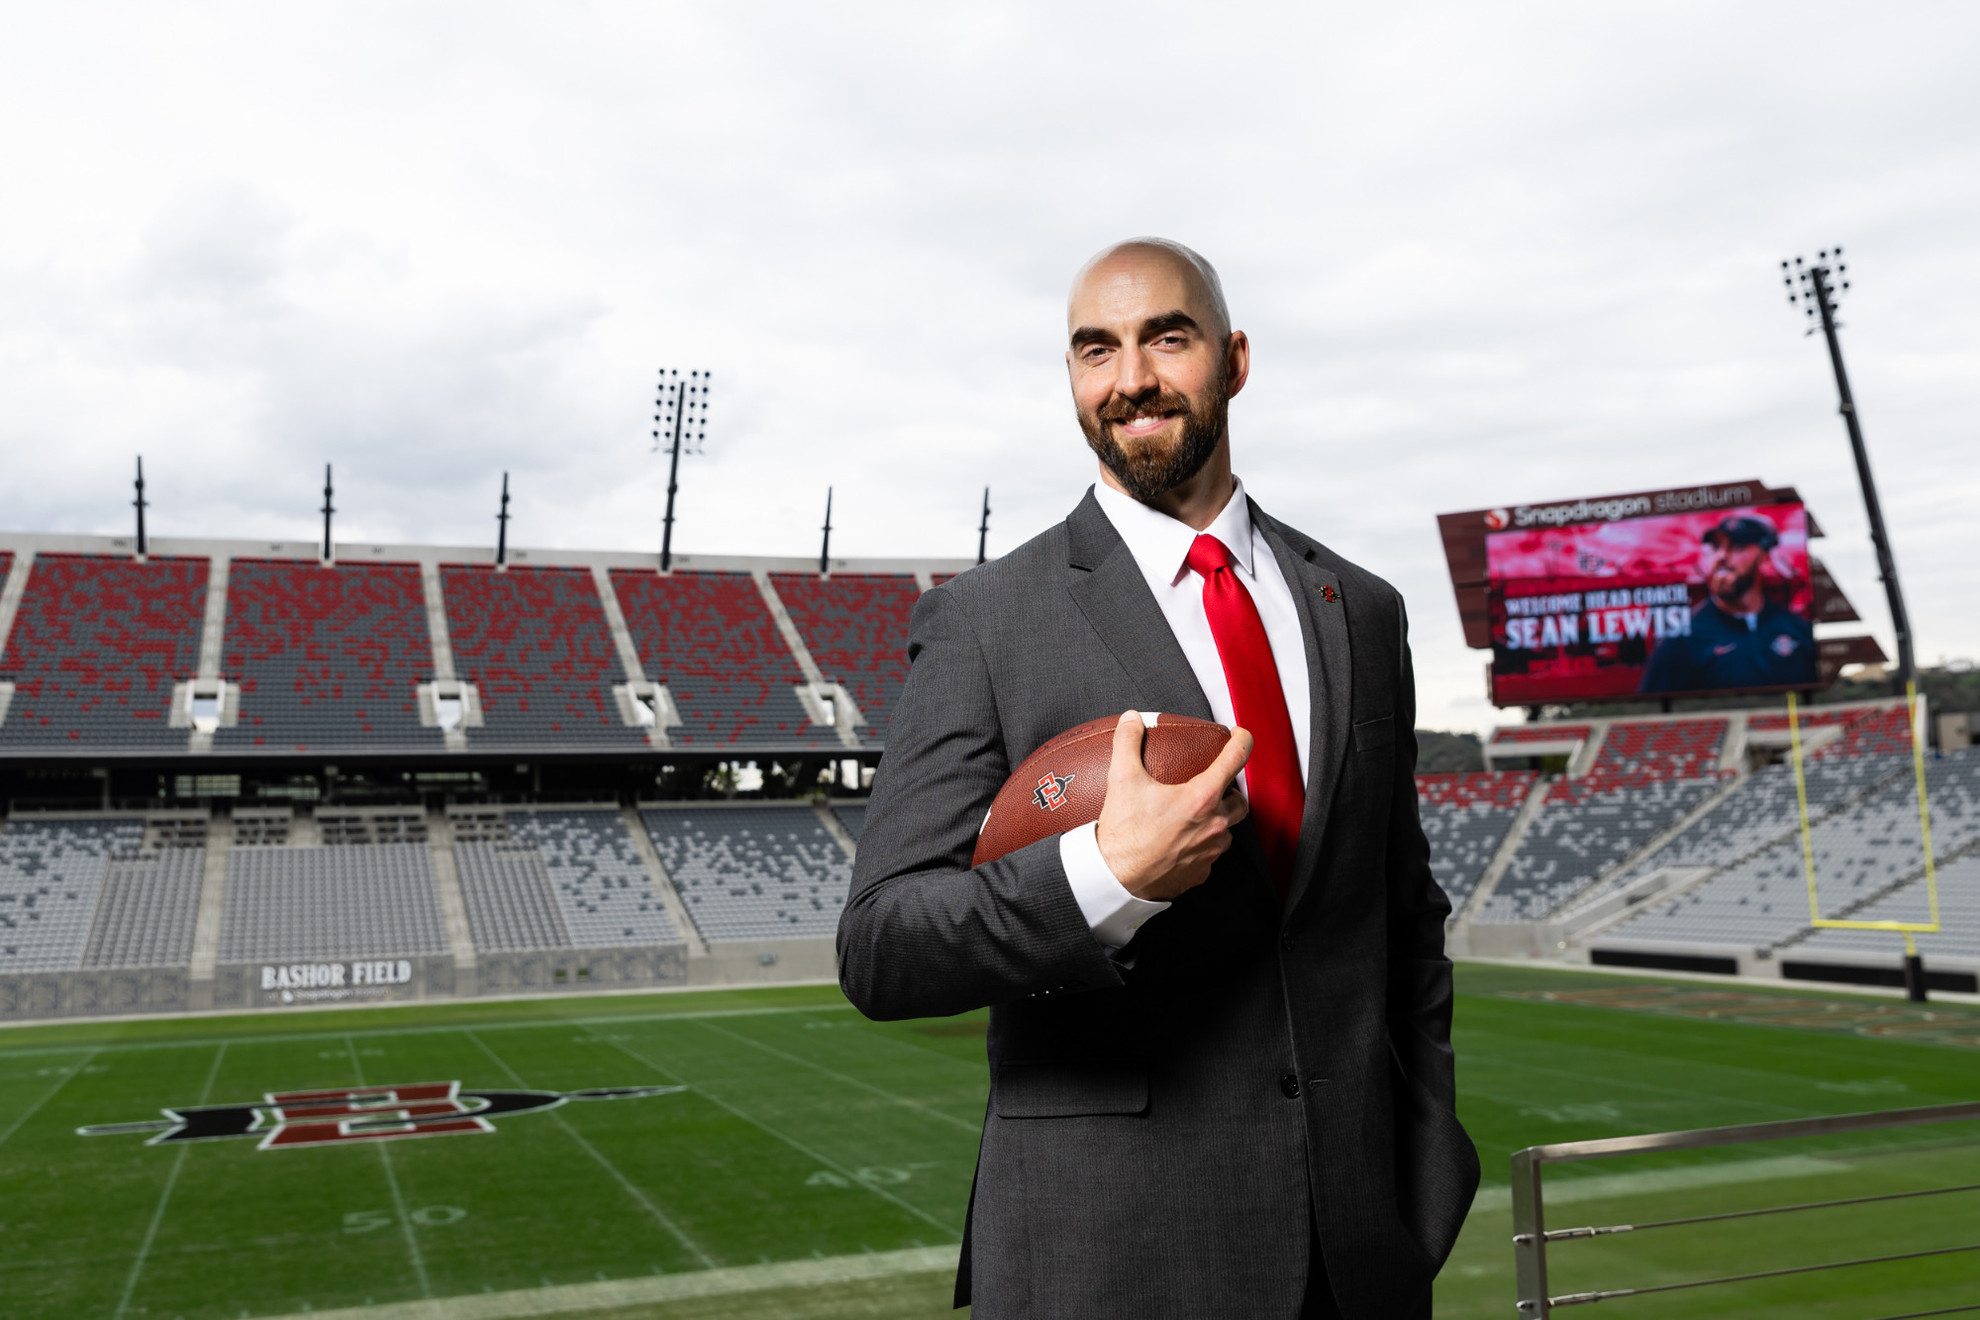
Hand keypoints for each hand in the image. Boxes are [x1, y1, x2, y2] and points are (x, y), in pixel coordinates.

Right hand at [1094, 712, 1252, 901]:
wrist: (1115, 878)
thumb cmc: (1123, 832)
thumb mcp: (1122, 779)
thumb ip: (1128, 742)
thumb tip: (1131, 719)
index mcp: (1201, 798)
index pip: (1235, 760)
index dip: (1242, 741)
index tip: (1241, 735)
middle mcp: (1213, 825)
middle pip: (1240, 802)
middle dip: (1231, 791)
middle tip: (1213, 785)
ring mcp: (1209, 852)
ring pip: (1226, 831)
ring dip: (1217, 820)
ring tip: (1195, 815)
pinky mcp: (1201, 872)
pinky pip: (1209, 855)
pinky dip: (1201, 845)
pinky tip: (1181, 841)